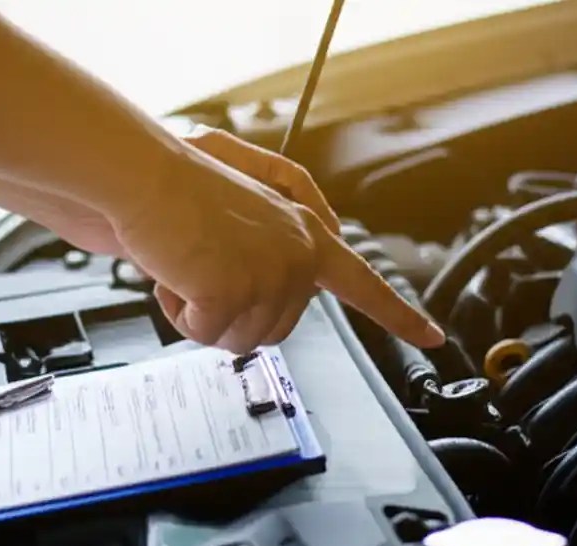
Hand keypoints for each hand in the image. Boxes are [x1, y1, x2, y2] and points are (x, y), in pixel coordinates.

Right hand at [98, 127, 445, 353]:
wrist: (143, 174)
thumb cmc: (184, 186)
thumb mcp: (249, 214)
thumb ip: (279, 251)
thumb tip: (287, 287)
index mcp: (310, 233)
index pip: (366, 284)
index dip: (399, 316)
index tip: (432, 337)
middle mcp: (300, 255)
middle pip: (275, 330)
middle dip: (233, 313)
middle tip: (206, 268)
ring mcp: (270, 275)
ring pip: (240, 340)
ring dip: (204, 314)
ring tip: (190, 265)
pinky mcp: (233, 292)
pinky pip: (205, 335)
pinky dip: (180, 313)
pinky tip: (176, 273)